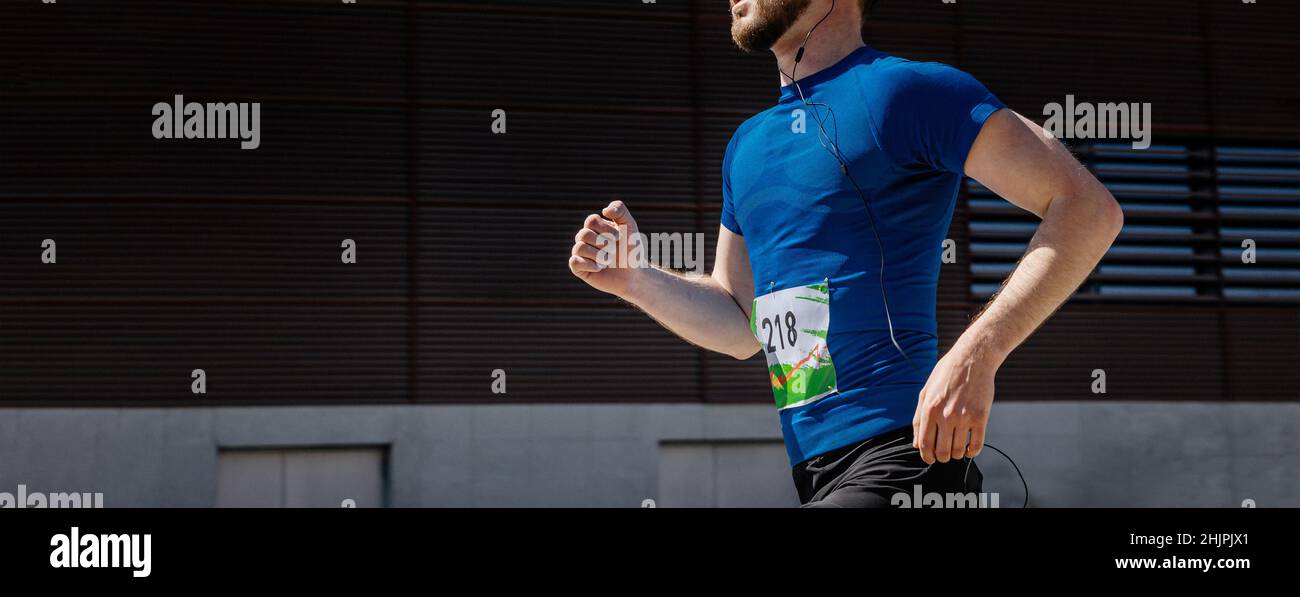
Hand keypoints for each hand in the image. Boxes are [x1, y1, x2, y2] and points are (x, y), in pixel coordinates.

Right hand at [568, 200, 645, 297]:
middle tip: (614, 251)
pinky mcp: (579, 269)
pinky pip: (574, 262)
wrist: (633, 274)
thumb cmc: (631, 250)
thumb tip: (604, 210)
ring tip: (608, 261)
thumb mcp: (630, 226)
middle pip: (584, 234)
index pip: (591, 220)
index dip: (605, 229)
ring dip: (599, 255)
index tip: (619, 237)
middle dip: (604, 244)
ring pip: (579, 248)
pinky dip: (590, 265)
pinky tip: (600, 268)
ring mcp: (580, 254)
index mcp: (594, 227)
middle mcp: (584, 239)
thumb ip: (620, 210)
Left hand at [911, 340, 998, 463]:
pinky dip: (972, 452)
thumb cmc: (947, 374)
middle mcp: (945, 415)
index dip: (926, 456)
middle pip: (941, 452)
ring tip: (956, 448)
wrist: (973, 359)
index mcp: (929, 409)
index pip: (924, 444)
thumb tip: (916, 444)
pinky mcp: (981, 417)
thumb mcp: (925, 392)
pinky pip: (976, 445)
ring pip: (958, 451)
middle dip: (941, 458)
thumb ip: (918, 418)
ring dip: (956, 455)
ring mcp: (964, 417)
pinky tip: (969, 448)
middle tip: (944, 454)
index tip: (930, 458)